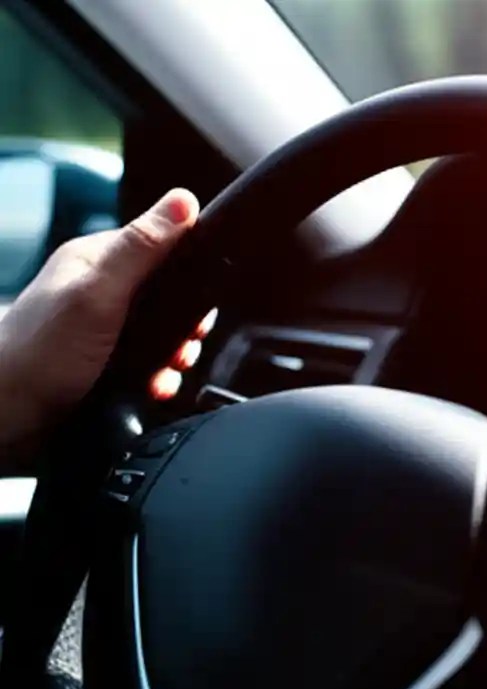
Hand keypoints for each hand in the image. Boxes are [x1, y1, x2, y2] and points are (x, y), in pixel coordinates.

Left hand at [0, 189, 198, 454]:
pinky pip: (152, 364)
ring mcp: (102, 328)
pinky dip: (160, 378)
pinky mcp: (105, 362)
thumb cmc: (38, 355)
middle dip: (186, 326)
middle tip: (180, 347)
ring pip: (165, 334)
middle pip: (170, 295)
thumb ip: (141, 248)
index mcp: (97, 260)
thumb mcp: (96, 294)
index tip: (197, 306)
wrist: (7, 420)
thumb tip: (182, 200)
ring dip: (175, 358)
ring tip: (164, 374)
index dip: (190, 274)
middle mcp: (100, 290)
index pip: (163, 247)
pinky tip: (153, 388)